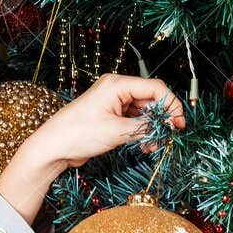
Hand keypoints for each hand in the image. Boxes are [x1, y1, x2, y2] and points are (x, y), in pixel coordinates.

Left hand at [29, 73, 186, 170]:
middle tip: (168, 136)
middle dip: (162, 118)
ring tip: (152, 145)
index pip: (155, 88)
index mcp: (117, 84)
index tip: (179, 124)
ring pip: (144, 111)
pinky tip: (145, 145)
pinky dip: (142, 132)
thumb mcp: (117, 131)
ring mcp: (114, 103)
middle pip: (151, 99)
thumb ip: (146, 125)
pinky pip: (135, 120)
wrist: (53, 147)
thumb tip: (168, 124)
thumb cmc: (79, 134)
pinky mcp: (111, 116)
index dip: (171, 104)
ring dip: (152, 128)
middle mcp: (117, 89)